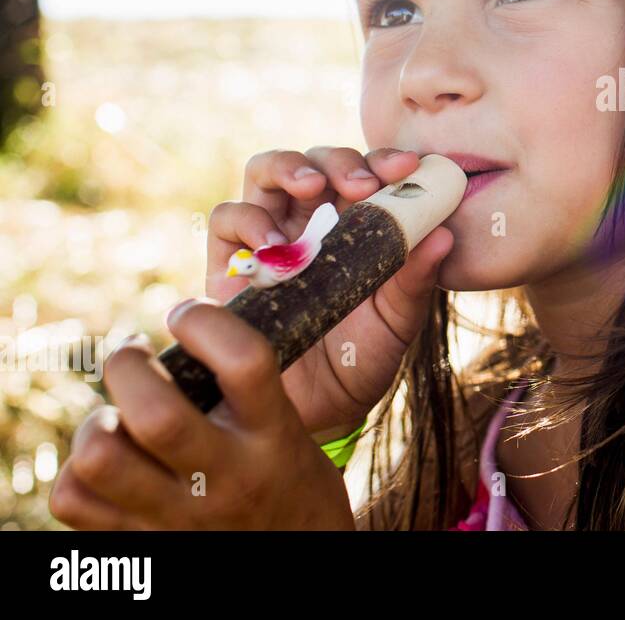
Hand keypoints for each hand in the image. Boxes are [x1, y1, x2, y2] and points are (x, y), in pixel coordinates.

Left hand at [50, 302, 354, 529]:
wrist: (301, 559)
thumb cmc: (293, 480)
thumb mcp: (291, 430)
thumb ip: (248, 390)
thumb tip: (189, 330)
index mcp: (275, 437)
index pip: (245, 363)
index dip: (204, 321)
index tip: (186, 314)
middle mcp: (227, 480)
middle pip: (155, 416)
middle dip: (128, 366)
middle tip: (134, 354)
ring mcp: (180, 518)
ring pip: (101, 458)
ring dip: (96, 422)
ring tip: (116, 415)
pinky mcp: (142, 545)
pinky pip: (75, 500)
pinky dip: (77, 470)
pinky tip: (110, 457)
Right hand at [205, 146, 453, 437]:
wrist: (314, 415)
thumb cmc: (361, 360)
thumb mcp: (397, 322)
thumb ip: (416, 280)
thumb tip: (446, 236)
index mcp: (358, 224)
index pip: (370, 173)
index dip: (386, 161)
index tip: (408, 168)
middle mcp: (311, 221)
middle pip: (317, 161)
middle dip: (340, 160)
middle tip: (363, 182)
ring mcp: (268, 237)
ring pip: (267, 172)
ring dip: (290, 168)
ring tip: (314, 187)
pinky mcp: (227, 263)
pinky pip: (228, 218)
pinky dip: (249, 220)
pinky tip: (275, 247)